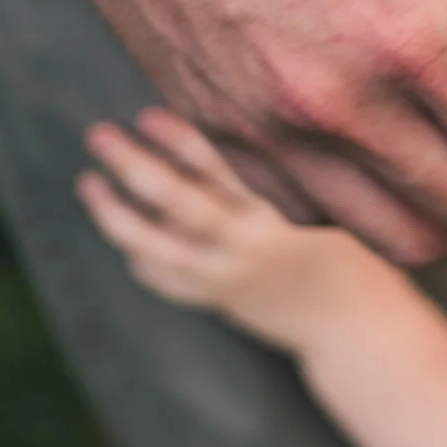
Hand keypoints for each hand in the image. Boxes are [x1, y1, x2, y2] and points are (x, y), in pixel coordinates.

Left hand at [77, 109, 392, 351]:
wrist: (357, 331)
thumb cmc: (356, 261)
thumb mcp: (327, 216)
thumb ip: (277, 192)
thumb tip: (225, 155)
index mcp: (275, 222)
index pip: (218, 173)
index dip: (181, 142)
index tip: (148, 115)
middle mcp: (245, 251)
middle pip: (175, 205)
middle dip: (133, 166)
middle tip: (99, 134)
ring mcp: (227, 282)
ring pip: (154, 249)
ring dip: (115, 215)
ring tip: (89, 182)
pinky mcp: (222, 304)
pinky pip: (167, 282)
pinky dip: (142, 258)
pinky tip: (127, 241)